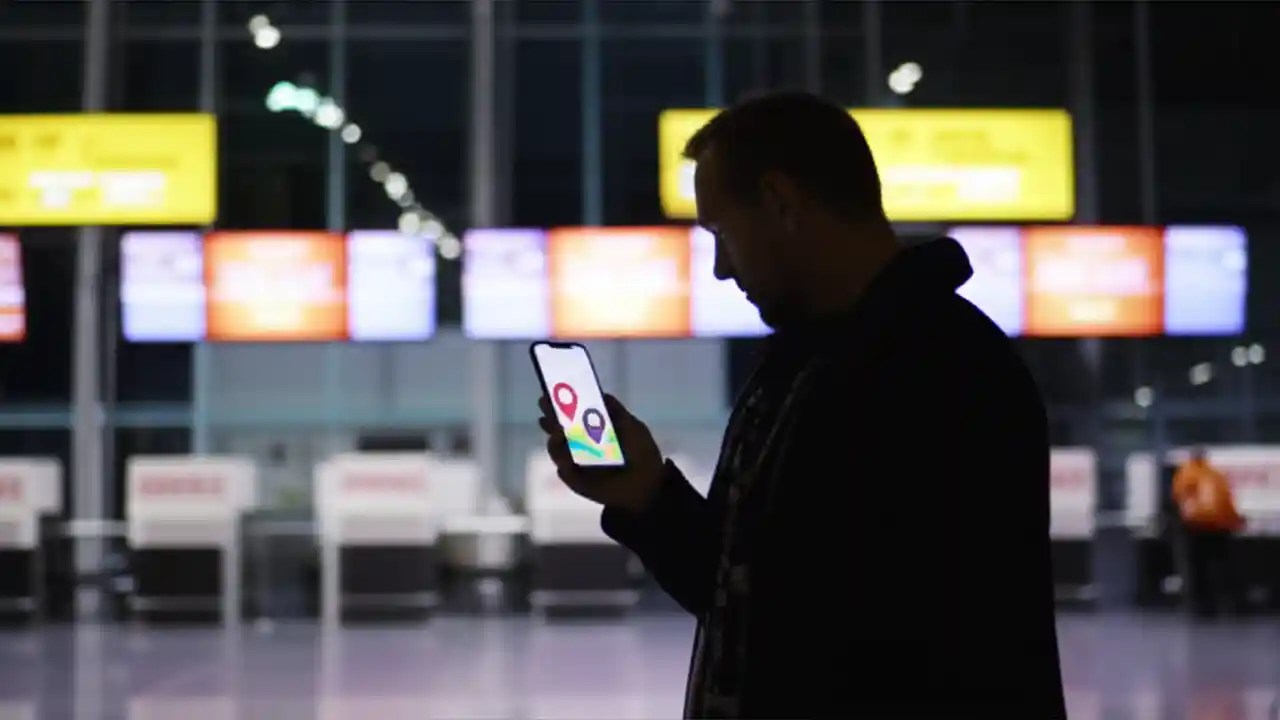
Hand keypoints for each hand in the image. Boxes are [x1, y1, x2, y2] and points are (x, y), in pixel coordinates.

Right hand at [537, 393, 665, 513]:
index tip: (551, 392)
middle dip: (551, 418)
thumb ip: (616, 412)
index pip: (570, 414)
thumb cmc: (641, 453)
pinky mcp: (576, 480)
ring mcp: (576, 462)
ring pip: (557, 448)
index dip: (560, 404)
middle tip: (545, 407)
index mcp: (592, 429)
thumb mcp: (632, 427)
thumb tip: (601, 394)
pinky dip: (564, 461)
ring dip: (555, 439)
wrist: (648, 485)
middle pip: (558, 429)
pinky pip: (564, 469)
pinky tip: (568, 457)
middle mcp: (580, 444)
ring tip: (559, 433)